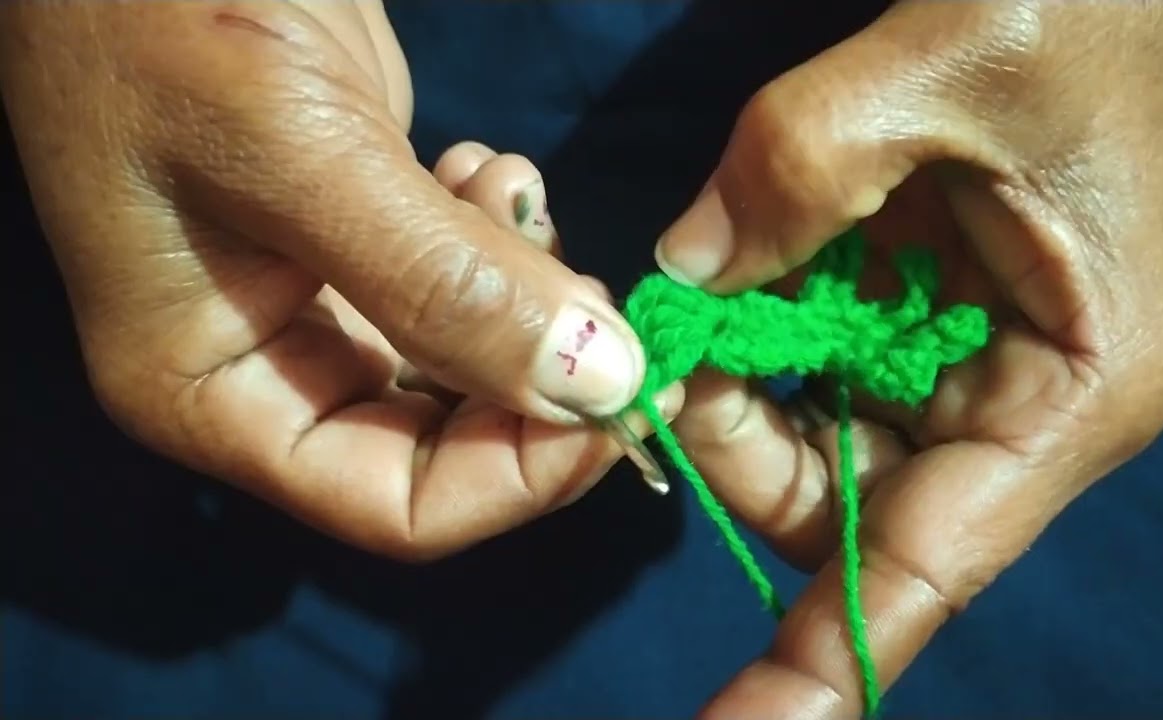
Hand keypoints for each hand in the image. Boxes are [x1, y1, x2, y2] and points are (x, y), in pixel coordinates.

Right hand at [0, 1, 665, 559]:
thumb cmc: (160, 16)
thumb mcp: (299, 152)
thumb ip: (444, 281)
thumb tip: (599, 384)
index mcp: (212, 392)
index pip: (394, 503)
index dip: (521, 474)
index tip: (626, 397)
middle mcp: (264, 365)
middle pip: (442, 440)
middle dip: (536, 381)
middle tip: (599, 297)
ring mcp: (311, 294)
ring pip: (463, 356)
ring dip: (522, 297)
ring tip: (510, 194)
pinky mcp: (353, 227)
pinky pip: (456, 277)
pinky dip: (496, 238)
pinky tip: (491, 169)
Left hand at [654, 1, 1162, 715]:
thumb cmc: (1085, 9)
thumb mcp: (946, 61)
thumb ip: (798, 169)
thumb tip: (684, 279)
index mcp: (1066, 388)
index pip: (931, 562)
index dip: (827, 661)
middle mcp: (1015, 401)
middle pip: (846, 508)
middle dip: (740, 456)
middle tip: (674, 366)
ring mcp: (962, 362)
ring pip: (815, 444)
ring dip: (733, 396)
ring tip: (698, 313)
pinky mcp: (919, 315)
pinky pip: (813, 369)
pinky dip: (752, 344)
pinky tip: (727, 292)